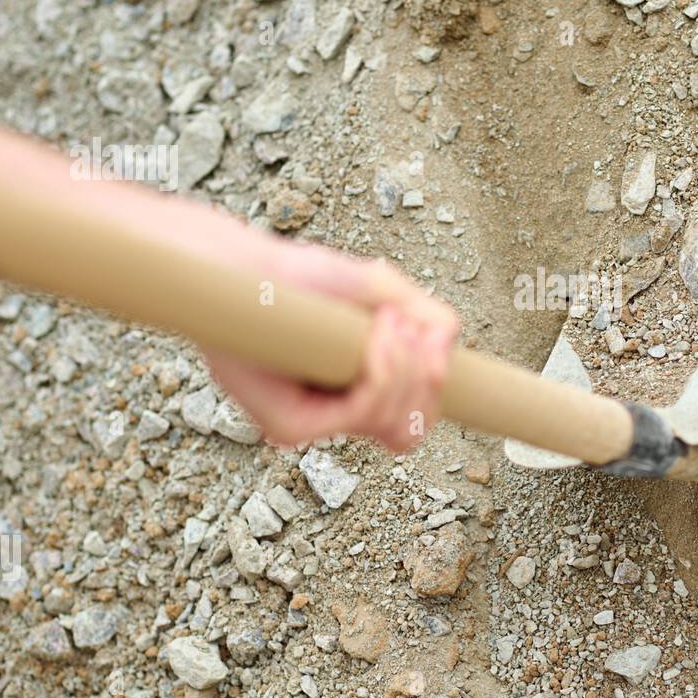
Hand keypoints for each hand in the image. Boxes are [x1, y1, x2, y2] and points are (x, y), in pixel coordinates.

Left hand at [204, 242, 458, 451]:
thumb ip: (430, 319)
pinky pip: (363, 413)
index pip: (412, 425)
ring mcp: (314, 422)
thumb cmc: (305, 278)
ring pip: (393, 421)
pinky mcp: (290, 425)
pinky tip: (376, 336)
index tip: (434, 349)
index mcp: (358, 391)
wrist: (250, 269)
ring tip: (385, 321)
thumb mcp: (384, 290)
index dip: (434, 392)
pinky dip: (382, 371)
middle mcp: (335, 413)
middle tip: (401, 324)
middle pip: (413, 428)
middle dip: (424, 373)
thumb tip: (448, 351)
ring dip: (406, 365)